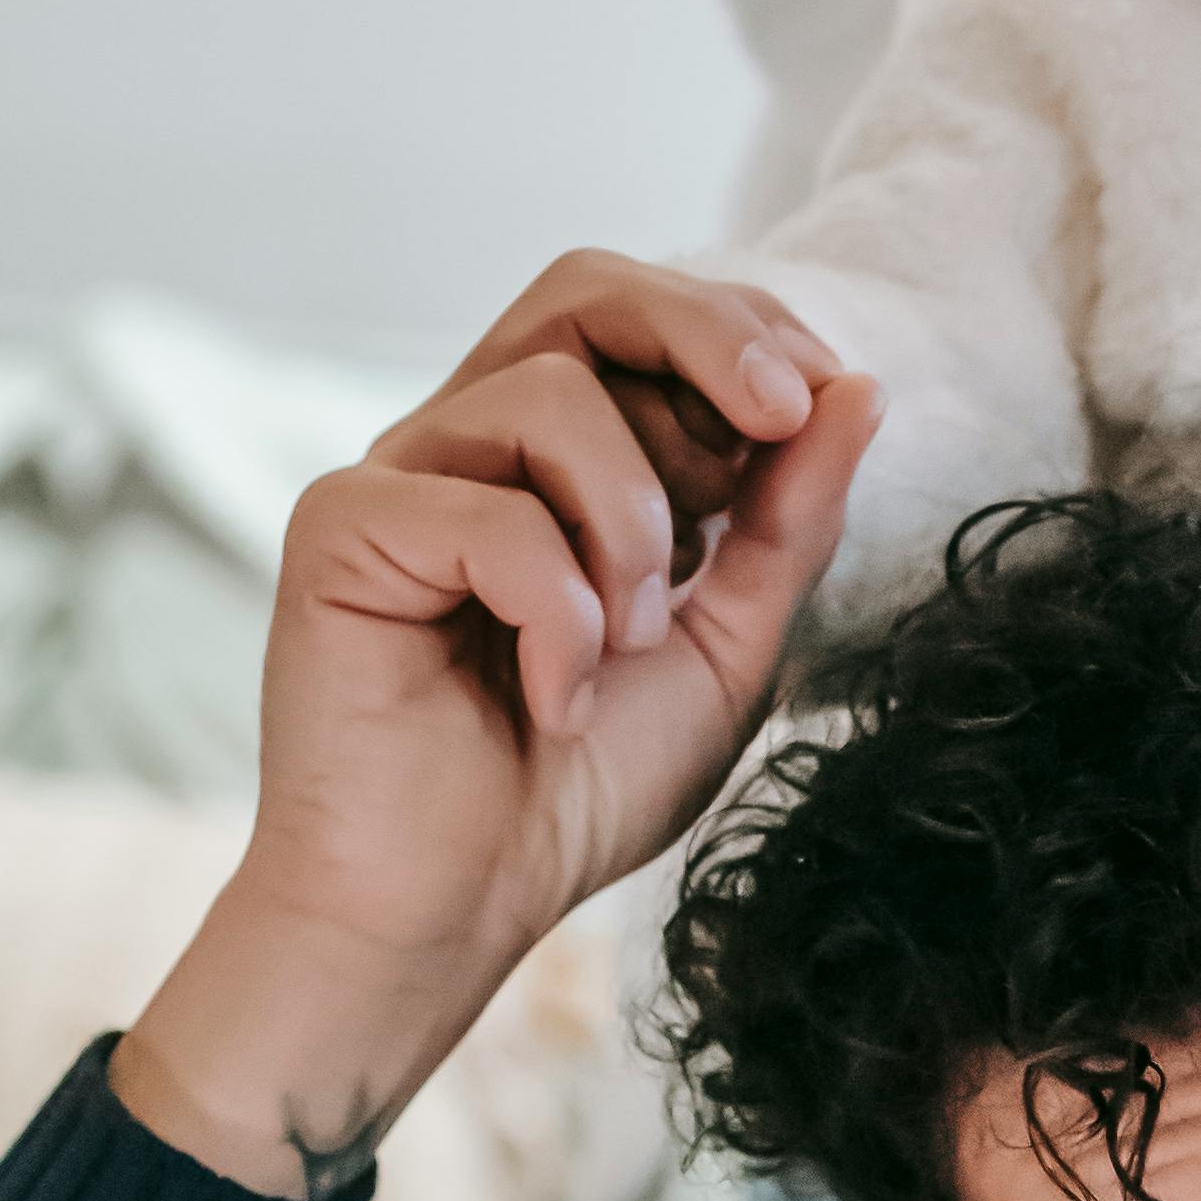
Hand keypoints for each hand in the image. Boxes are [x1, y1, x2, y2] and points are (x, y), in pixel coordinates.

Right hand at [113, 256, 877, 1200]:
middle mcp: (471, 441)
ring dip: (631, 524)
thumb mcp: (729, 644)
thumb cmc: (575, 786)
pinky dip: (557, 613)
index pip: (644, 314)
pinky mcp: (340, 530)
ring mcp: (400, 477)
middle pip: (583, 291)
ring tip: (631, 640)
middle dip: (704, 337)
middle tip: (776, 419)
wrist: (456, 910)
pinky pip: (485, 512)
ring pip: (546, 395)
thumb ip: (787, 518)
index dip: (742, 328)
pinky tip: (551, 700)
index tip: (817, 402)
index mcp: (558, 453)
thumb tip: (859, 387)